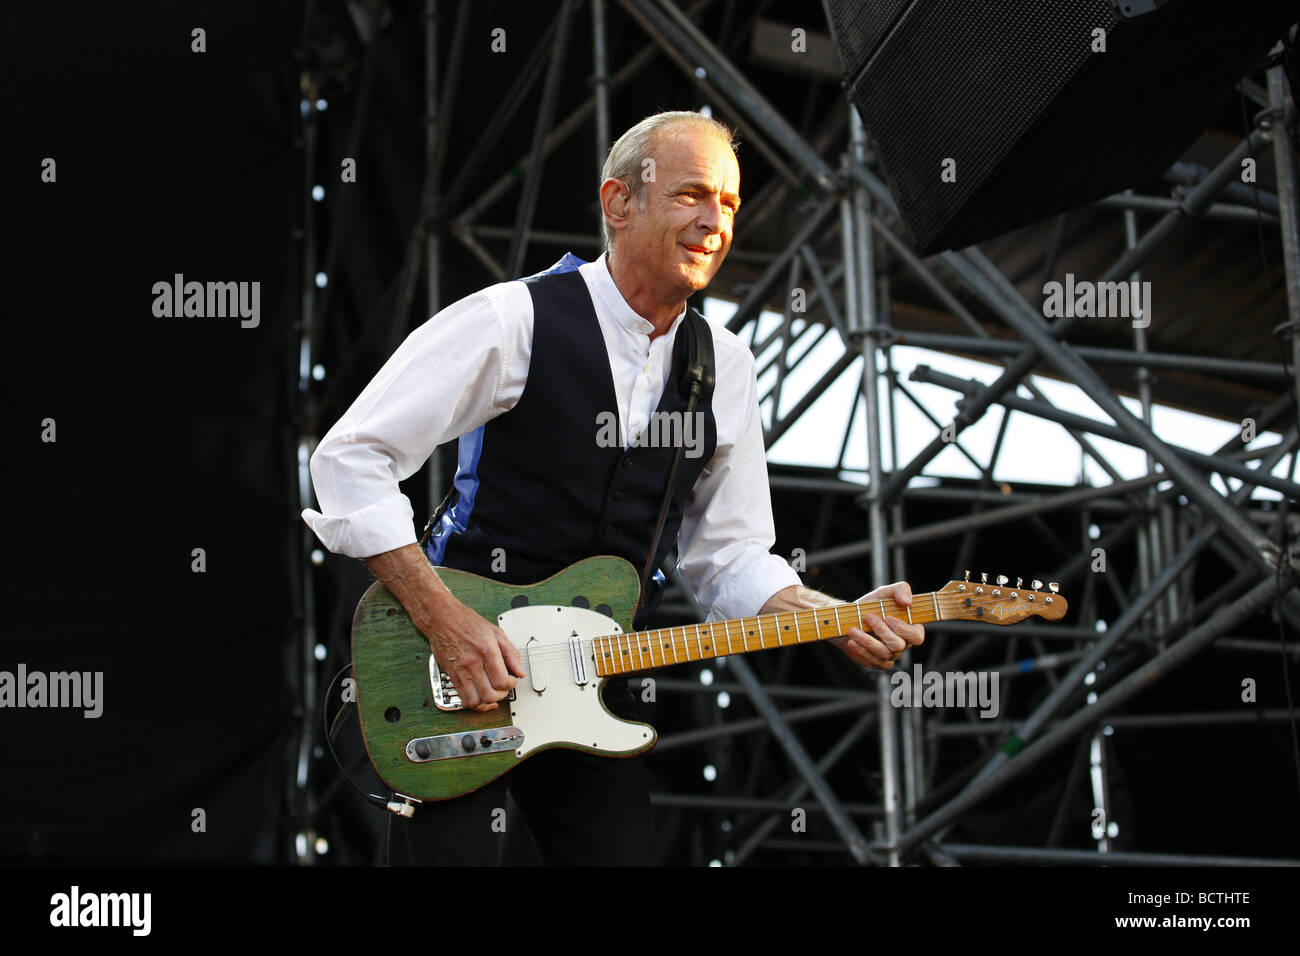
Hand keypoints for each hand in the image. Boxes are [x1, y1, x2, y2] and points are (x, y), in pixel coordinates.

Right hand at [363, 543, 524, 713]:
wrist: (441, 618)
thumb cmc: (466, 622)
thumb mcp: (495, 632)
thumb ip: (511, 653)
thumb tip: (519, 671)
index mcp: (486, 651)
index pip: (501, 681)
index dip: (511, 684)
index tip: (512, 679)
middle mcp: (471, 663)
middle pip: (489, 695)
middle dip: (501, 695)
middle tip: (504, 687)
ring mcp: (459, 671)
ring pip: (474, 702)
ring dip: (486, 702)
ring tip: (492, 692)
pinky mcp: (451, 675)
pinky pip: (463, 698)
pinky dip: (474, 703)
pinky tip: (481, 696)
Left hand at [831, 581, 925, 670]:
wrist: (850, 617)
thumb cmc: (872, 605)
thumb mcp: (885, 592)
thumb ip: (901, 590)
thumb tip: (907, 602)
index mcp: (909, 629)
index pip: (917, 636)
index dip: (904, 629)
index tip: (888, 617)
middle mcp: (902, 644)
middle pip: (898, 645)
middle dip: (882, 631)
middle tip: (868, 617)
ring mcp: (890, 655)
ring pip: (884, 653)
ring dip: (867, 640)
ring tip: (853, 629)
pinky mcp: (876, 662)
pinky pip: (873, 661)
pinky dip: (861, 650)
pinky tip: (852, 641)